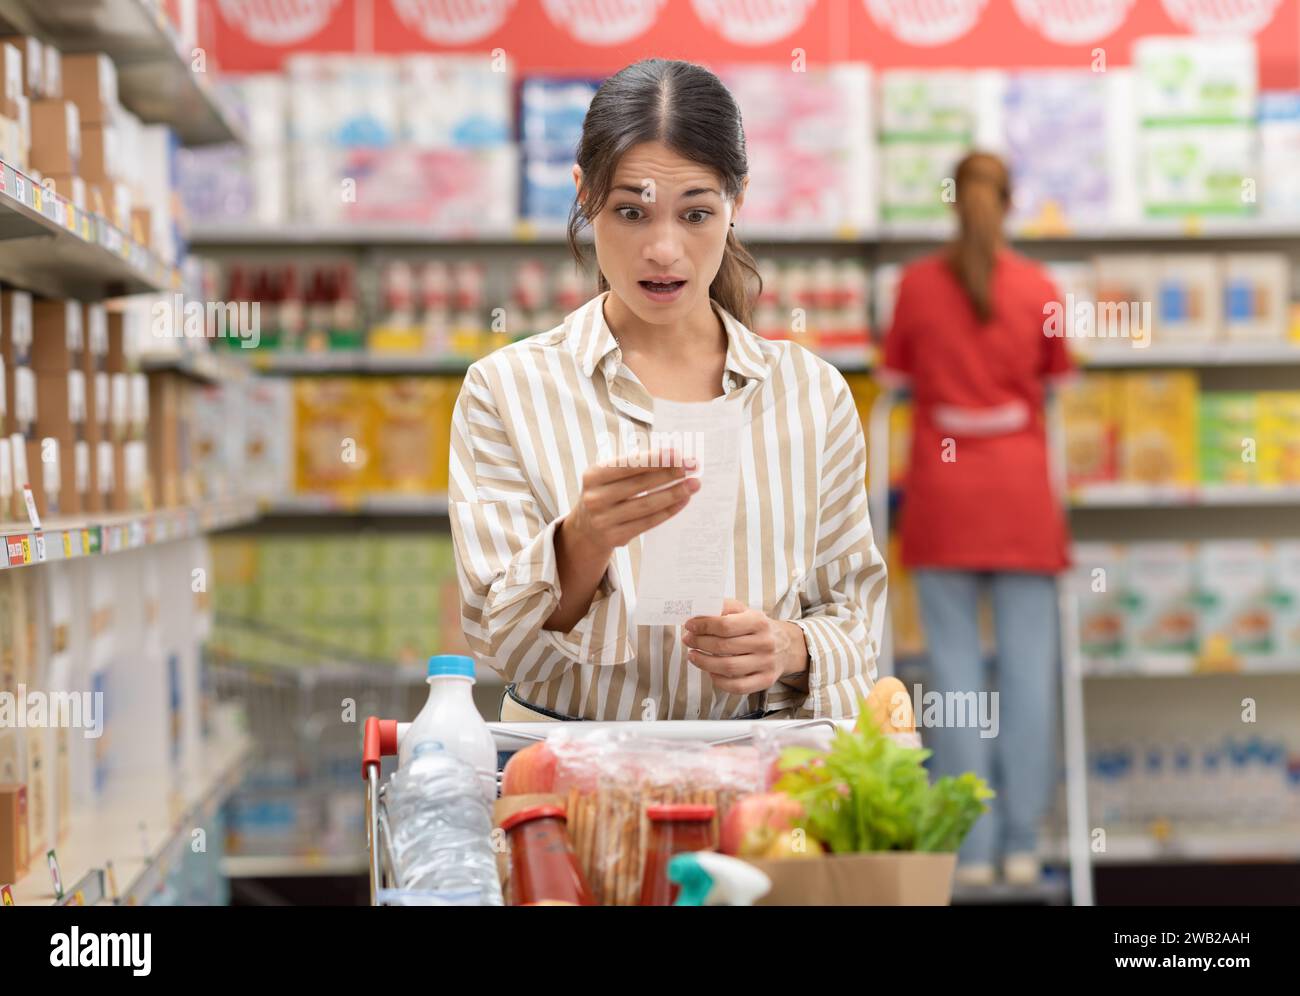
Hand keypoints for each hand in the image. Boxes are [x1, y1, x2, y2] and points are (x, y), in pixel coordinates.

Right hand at [565, 449, 699, 552]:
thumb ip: (634, 465)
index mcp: (593, 476)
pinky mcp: (615, 537)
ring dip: (673, 493)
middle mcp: (595, 498)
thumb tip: (672, 456)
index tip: (677, 453)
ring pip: (646, 505)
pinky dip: (669, 510)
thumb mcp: (609, 475)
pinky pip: (648, 522)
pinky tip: (683, 500)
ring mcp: (604, 520)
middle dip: (669, 474)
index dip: (653, 458)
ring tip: (693, 484)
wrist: (586, 528)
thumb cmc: (606, 492)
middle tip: (691, 467)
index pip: (627, 464)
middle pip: (639, 484)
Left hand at [683, 598, 807, 694]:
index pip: (725, 625)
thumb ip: (724, 608)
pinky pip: (737, 686)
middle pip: (723, 646)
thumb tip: (698, 613)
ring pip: (728, 667)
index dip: (703, 626)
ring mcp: (766, 664)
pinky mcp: (765, 681)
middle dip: (700, 643)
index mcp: (759, 621)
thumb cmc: (758, 628)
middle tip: (688, 640)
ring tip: (693, 656)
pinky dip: (719, 681)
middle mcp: (764, 643)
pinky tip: (711, 672)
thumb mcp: (745, 611)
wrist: (787, 645)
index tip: (689, 626)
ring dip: (704, 662)